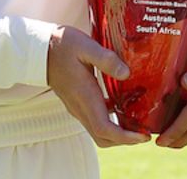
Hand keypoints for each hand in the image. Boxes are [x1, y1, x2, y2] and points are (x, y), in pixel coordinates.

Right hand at [46, 26, 148, 146]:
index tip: (143, 136)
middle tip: (145, 132)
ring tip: (139, 122)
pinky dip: (111, 122)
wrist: (40, 50)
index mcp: (84, 96)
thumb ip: (106, 59)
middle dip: (125, 140)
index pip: (104, 129)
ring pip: (99, 132)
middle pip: (103, 137)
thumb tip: (126, 73)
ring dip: (119, 133)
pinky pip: (95, 121)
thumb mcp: (86, 46)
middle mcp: (80, 107)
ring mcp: (77, 107)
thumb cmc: (63, 46)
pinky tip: (124, 108)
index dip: (125, 137)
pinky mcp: (77, 103)